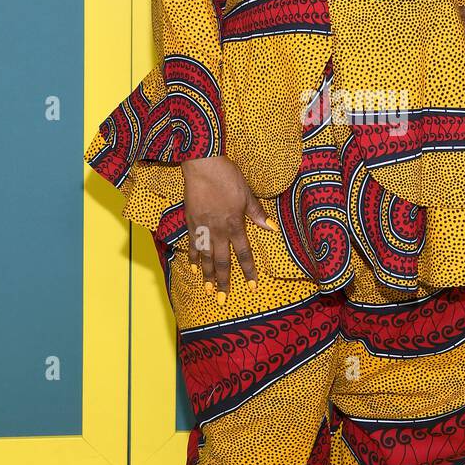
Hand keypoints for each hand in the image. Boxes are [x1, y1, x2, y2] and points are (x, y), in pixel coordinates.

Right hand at [181, 155, 275, 298]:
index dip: (249, 271)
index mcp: (235, 224)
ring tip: (208, 290)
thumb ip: (258, 213)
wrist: (203, 166)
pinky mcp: (191, 222)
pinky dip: (193, 257)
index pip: (244, 253)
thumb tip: (272, 228)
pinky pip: (192, 244)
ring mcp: (203, 228)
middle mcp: (218, 231)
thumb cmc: (228, 177)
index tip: (252, 287)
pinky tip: (194, 267)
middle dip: (223, 281)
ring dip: (207, 275)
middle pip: (222, 261)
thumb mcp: (247, 194)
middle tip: (222, 299)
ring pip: (205, 257)